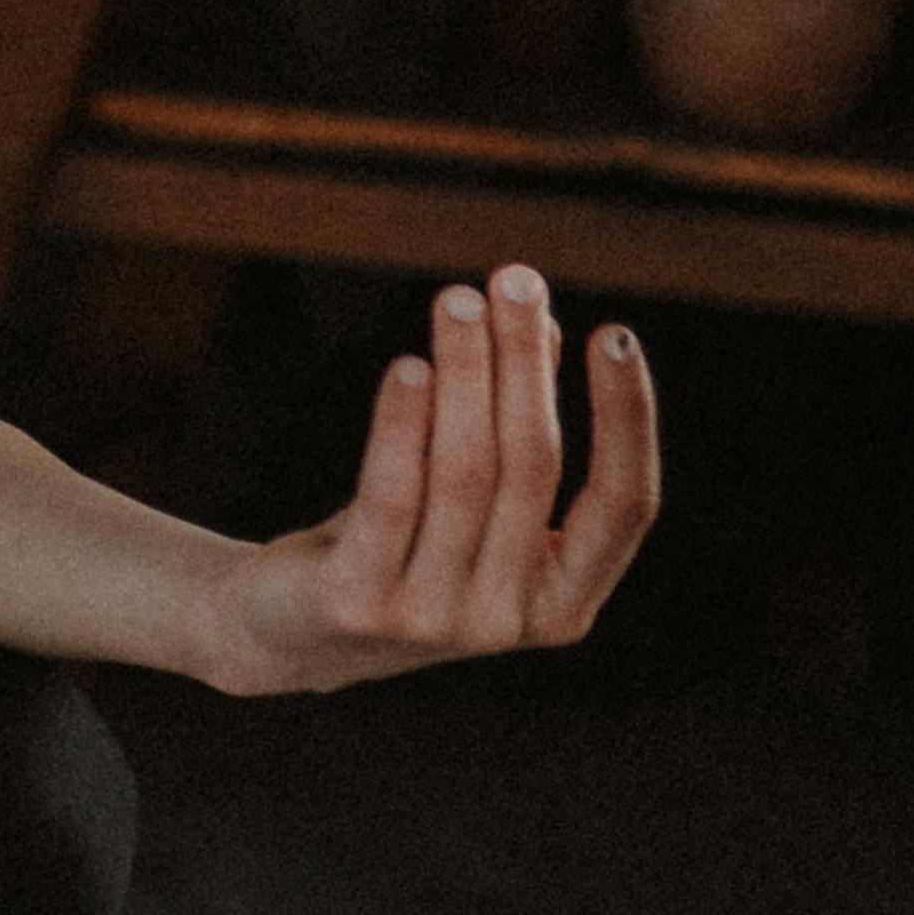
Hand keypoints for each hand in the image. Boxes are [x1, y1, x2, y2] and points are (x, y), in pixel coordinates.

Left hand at [201, 266, 657, 696]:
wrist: (286, 631)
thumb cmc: (403, 545)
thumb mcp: (469, 494)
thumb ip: (513, 419)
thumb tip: (540, 325)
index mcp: (563, 603)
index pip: (626, 505)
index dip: (628, 419)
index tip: (614, 333)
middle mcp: (507, 620)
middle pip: (532, 468)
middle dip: (525, 365)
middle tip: (514, 282)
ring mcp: (433, 619)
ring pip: (463, 472)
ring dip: (465, 373)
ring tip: (457, 299)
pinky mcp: (358, 602)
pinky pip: (390, 495)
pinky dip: (403, 424)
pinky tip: (410, 366)